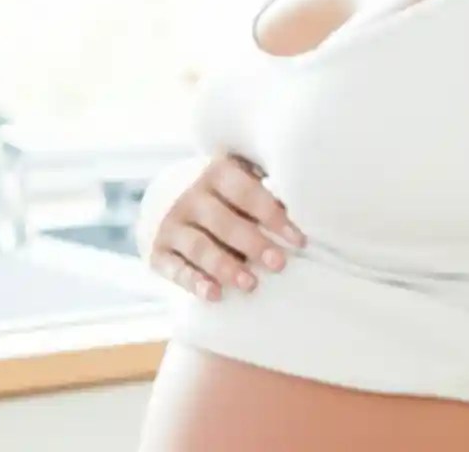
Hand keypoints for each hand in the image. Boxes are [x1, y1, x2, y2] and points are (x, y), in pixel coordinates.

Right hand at [148, 153, 304, 301]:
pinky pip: (175, 269)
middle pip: (223, 221)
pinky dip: (194, 282)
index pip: (246, 192)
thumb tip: (310, 205)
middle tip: (279, 264)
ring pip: (199, 246)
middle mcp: (190, 197)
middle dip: (253, 243)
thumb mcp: (244, 185)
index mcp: (217, 174)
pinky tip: (214, 294)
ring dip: (225, 265)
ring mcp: (171, 225)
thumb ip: (268, 192)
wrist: (174, 205)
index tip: (299, 239)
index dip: (272, 215)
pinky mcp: (158, 253)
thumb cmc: (229, 199)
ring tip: (251, 284)